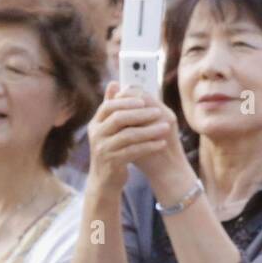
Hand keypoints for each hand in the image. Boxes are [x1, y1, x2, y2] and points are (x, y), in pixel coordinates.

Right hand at [87, 80, 179, 194]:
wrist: (104, 179)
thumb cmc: (111, 149)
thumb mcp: (108, 128)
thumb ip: (112, 107)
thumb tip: (115, 83)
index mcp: (95, 123)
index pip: (108, 106)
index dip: (126, 102)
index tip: (144, 100)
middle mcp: (96, 135)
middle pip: (118, 118)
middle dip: (141, 114)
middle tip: (159, 112)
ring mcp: (102, 149)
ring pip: (128, 135)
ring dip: (149, 131)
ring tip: (166, 128)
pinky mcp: (112, 162)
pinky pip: (133, 151)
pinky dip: (149, 146)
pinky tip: (161, 143)